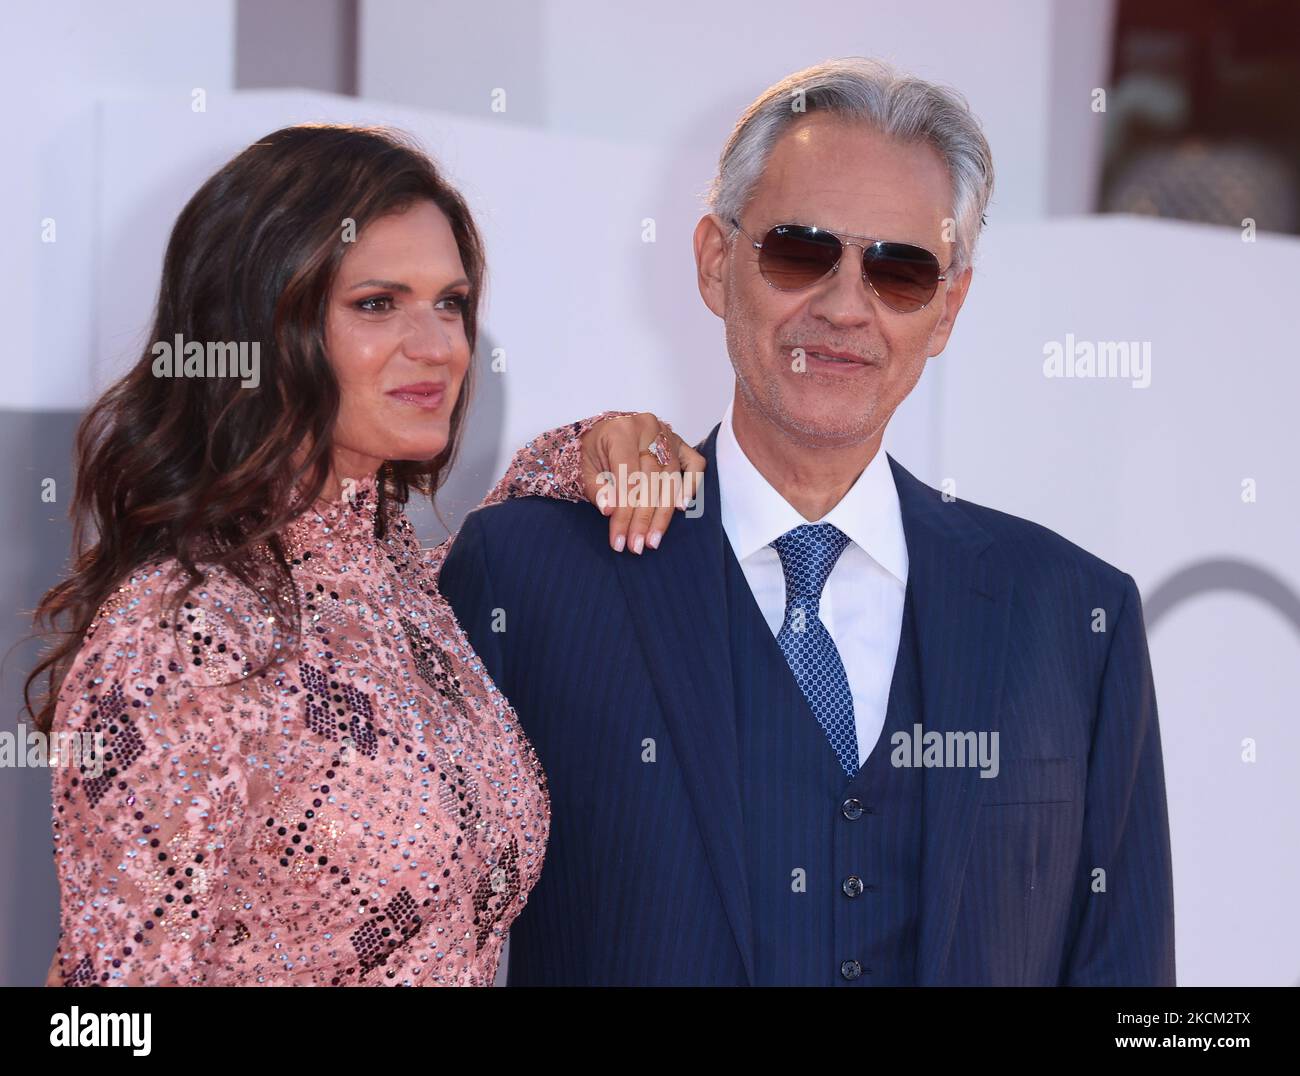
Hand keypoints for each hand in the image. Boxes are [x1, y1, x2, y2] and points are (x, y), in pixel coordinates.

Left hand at [578, 412, 705, 553]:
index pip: (627, 472)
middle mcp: (649, 429)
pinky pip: (695, 465)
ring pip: (671, 478)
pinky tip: (680, 507)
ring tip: (652, 540)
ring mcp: (668, 436)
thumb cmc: (595, 451)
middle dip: (642, 517)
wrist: (605, 433)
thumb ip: (597, 489)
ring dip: (662, 514)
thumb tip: (610, 510)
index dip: (624, 504)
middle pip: (650, 479)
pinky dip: (691, 486)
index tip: (618, 531)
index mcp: (622, 429)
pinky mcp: (682, 445)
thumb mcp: (585, 469)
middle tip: (635, 545)